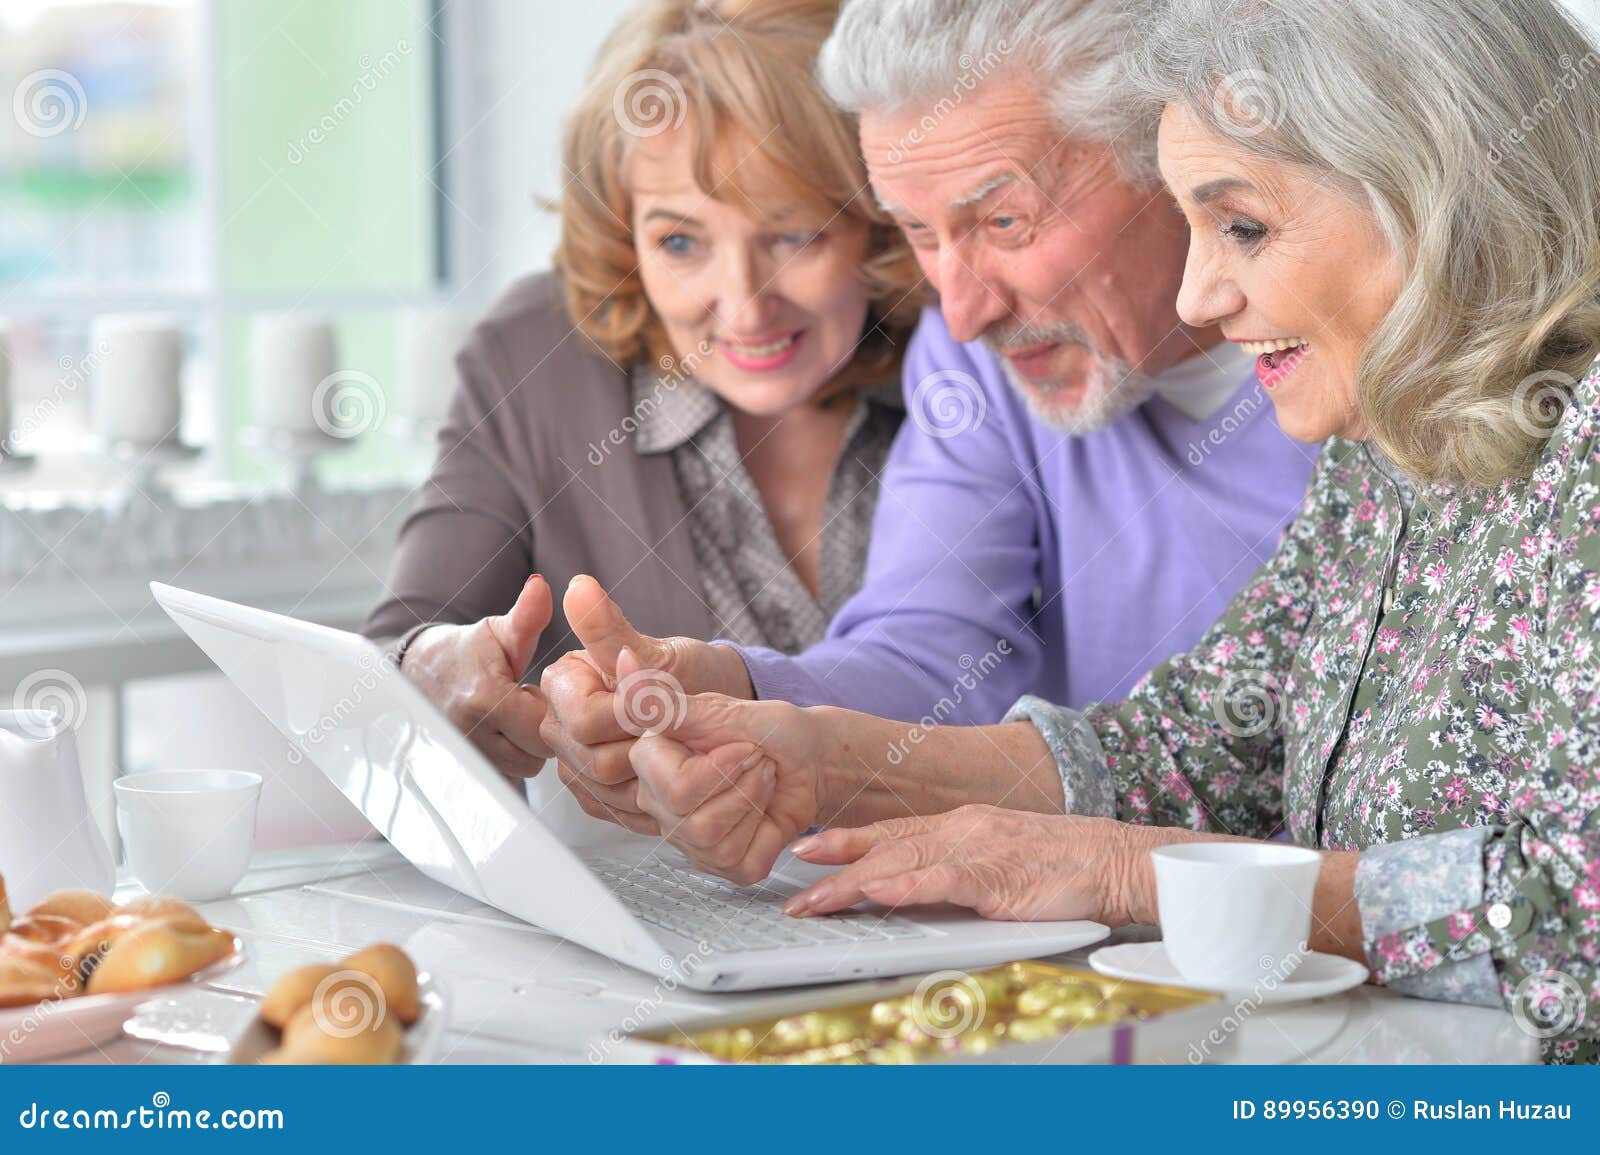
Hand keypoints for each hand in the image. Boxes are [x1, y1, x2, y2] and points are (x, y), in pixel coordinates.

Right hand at [399, 574, 553, 779]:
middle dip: (546, 730)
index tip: (544, 690)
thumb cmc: (466, 651)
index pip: (546, 725)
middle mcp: (473, 735)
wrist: (419, 672)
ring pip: (525, 769)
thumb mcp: (499, 630)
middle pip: (539, 754)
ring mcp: (466, 757)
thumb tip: (541, 585)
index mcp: (485, 700)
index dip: (555, 708)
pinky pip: (507, 777)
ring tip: (520, 717)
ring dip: (529, 747)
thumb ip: (526, 614)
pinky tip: (509, 734)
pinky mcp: (462, 772)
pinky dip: (513, 759)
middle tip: (534, 704)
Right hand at [538, 576, 752, 831]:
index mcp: (562, 686)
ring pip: (611, 793)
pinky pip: (621, 814)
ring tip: (683, 751)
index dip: (631, 719)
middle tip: (679, 729)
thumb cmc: (688, 675)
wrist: (712, 710)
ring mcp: (574, 768)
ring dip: (656, 777)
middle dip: (647, 749)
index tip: (663, 705)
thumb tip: (579, 586)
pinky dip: (657, 799)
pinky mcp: (596, 798)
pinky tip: (678, 777)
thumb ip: (611, 628)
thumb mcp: (658, 652)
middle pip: (595, 763)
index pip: (585, 721)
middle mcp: (558, 728)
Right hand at [628, 677, 826, 884]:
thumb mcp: (718, 707)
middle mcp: (660, 803)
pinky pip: (740, 863)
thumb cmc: (768, 729)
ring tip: (760, 782)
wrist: (808, 758)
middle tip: (756, 760)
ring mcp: (688, 838)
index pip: (675, 787)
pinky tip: (764, 814)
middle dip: (744, 783)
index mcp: (651, 761)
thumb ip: (664, 697)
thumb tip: (625, 662)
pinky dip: (767, 834)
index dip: (722, 767)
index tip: (740, 744)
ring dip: (755, 803)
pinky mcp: (720, 863)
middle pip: (693, 820)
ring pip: (714, 842)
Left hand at [783, 806, 1160, 923]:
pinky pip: (944, 878)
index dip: (846, 840)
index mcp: (962, 825)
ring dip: (852, 882)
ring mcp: (979, 848)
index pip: (892, 830)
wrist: (1117, 860)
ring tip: (816, 900)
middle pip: (885, 845)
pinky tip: (877, 890)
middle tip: (792, 886)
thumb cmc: (1064, 865)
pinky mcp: (999, 874)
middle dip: (833, 865)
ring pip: (902, 860)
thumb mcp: (1000, 861)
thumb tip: (914, 888)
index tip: (805, 849)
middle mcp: (963, 828)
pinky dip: (906, 883)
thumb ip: (958, 870)